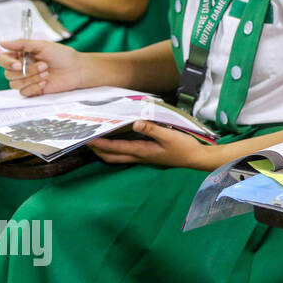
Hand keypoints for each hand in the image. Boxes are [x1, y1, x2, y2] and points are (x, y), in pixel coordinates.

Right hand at [0, 39, 88, 95]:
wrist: (77, 69)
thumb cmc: (62, 55)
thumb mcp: (42, 45)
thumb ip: (22, 44)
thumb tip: (2, 42)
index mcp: (20, 56)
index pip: (2, 60)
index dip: (7, 63)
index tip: (18, 64)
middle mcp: (21, 68)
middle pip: (8, 74)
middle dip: (27, 71)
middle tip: (44, 65)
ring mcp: (26, 80)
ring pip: (14, 84)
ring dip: (31, 78)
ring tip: (46, 73)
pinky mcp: (33, 90)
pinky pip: (23, 92)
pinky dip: (34, 87)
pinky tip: (46, 82)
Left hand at [88, 121, 214, 168]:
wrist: (197, 159)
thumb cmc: (184, 147)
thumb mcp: (170, 136)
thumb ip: (152, 129)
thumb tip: (135, 123)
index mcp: (142, 151)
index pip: (114, 147)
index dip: (99, 143)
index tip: (85, 137)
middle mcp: (139, 156)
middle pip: (111, 157)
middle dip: (97, 150)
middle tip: (85, 140)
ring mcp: (144, 158)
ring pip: (117, 157)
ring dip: (104, 151)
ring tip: (96, 141)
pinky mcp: (149, 156)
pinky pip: (126, 154)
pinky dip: (116, 149)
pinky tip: (116, 142)